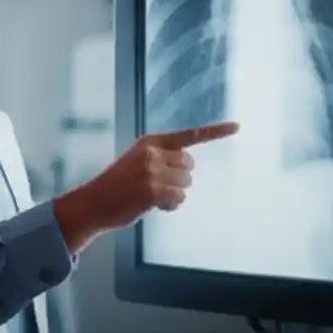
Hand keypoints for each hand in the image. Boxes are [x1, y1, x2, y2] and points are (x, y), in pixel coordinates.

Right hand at [53, 121, 237, 253]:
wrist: (93, 203)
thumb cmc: (117, 185)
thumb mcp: (136, 160)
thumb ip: (160, 158)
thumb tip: (187, 167)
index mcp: (149, 141)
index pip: (188, 135)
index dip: (215, 131)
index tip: (238, 126)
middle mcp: (152, 152)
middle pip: (190, 164)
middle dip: (180, 176)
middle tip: (157, 184)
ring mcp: (153, 172)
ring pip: (186, 183)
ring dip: (174, 193)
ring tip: (151, 196)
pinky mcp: (154, 191)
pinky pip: (179, 199)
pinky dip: (171, 206)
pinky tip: (154, 206)